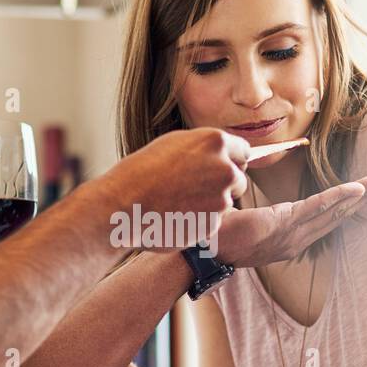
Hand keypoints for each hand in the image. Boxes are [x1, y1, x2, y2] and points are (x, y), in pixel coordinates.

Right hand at [108, 129, 250, 250]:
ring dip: (209, 204)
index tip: (222, 168)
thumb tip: (223, 156)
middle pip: (239, 179)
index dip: (231, 161)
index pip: (243, 151)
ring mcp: (221, 198)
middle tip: (194, 189)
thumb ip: (203, 149)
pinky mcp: (212, 224)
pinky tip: (175, 216)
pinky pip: (212, 222)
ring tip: (178, 202)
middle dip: (223, 185)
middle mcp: (224, 169)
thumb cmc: (140, 173)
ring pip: (225, 202)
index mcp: (215, 142)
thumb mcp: (174, 145)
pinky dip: (199, 222)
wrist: (123, 206)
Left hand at [211, 168, 366, 268]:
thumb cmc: (221, 234)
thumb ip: (261, 207)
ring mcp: (293, 233)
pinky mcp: (284, 225)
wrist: (203, 247)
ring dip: (362, 194)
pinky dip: (338, 198)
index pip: (329, 217)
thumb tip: (259, 181)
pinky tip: (357, 189)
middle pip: (340, 214)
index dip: (352, 204)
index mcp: (292, 236)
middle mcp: (298, 239)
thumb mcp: (249, 218)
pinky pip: (316, 209)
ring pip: (334, 210)